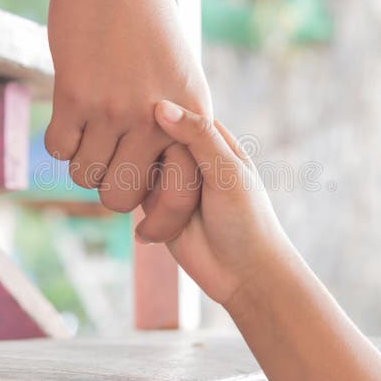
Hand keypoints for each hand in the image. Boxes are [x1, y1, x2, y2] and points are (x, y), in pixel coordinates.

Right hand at [45, 0, 211, 241]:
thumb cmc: (150, 25)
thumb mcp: (182, 76)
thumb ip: (181, 127)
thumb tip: (162, 178)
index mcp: (193, 117)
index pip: (181, 195)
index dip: (161, 219)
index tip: (144, 222)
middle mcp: (157, 119)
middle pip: (121, 196)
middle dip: (109, 191)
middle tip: (107, 166)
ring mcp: (115, 108)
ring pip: (84, 176)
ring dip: (82, 163)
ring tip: (88, 134)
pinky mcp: (75, 95)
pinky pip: (58, 149)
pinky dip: (60, 141)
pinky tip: (70, 116)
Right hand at [136, 101, 292, 304]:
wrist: (242, 275)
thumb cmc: (245, 219)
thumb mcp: (226, 172)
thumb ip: (197, 137)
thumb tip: (160, 106)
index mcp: (212, 139)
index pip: (174, 113)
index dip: (159, 120)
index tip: (154, 132)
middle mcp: (188, 157)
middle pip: (149, 140)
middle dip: (153, 163)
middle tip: (173, 187)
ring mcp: (169, 182)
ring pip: (137, 168)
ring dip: (148, 191)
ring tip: (179, 214)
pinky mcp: (155, 207)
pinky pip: (134, 197)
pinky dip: (142, 210)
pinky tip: (158, 228)